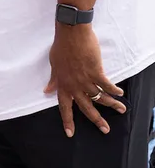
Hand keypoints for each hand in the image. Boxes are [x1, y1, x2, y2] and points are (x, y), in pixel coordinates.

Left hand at [46, 23, 124, 137]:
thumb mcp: (54, 65)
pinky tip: (120, 93)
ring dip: (112, 104)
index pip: (64, 107)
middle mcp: (74, 86)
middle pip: (86, 107)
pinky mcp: (96, 72)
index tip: (70, 133)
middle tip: (105, 130)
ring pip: (100, 97)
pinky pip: (107, 85)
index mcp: (63, 85)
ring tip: (121, 110)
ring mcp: (85, 79)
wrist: (71, 34)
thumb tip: (47, 90)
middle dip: (96, 120)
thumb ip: (54, 80)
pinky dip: (114, 90)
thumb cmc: (61, 47)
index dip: (67, 121)